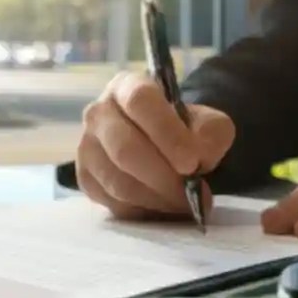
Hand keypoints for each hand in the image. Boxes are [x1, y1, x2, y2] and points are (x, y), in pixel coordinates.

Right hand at [77, 71, 235, 219]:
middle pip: (124, 148)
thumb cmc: (182, 129)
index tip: (192, 163)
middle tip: (193, 195)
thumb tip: (199, 155)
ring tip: (184, 204)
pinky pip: (113, 203)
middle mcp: (98, 113)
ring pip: (118, 182)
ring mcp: (87, 147)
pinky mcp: (86, 179)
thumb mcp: (207, 122)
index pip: (140, 102)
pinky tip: (163, 207)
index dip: (166, 132)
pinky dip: (143, 211)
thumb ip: (211, 132)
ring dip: (156, 199)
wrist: (161, 146)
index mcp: (127, 87)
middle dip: (163, 177)